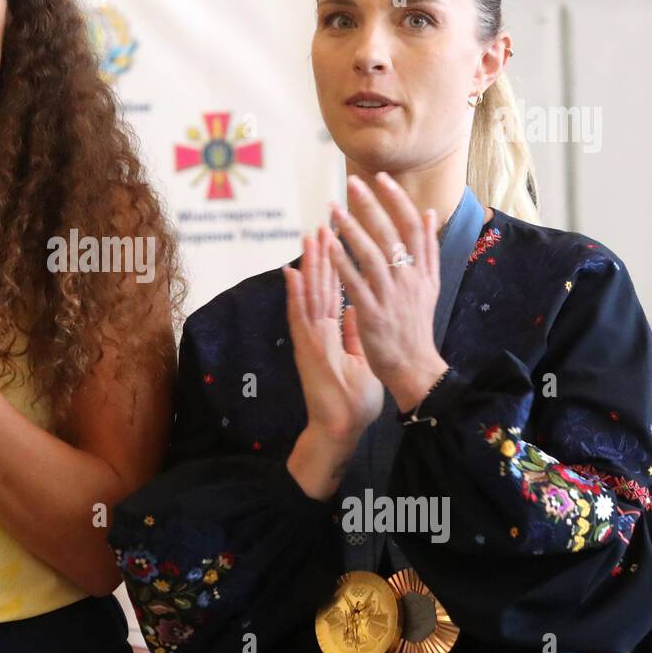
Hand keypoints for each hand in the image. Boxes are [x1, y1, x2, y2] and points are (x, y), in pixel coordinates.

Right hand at [284, 225, 382, 443]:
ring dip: (308, 266)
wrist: (338, 428)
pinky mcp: (306, 349)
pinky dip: (296, 295)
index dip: (335, 264)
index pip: (334, 290)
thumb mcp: (359, 359)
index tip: (336, 237)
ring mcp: (310, 338)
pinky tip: (292, 274)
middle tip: (322, 224)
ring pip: (308, 294)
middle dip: (322, 255)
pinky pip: (300, 316)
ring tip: (309, 237)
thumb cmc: (351, 400)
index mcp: (332, 331)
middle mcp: (317, 330)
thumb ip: (354, 333)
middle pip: (319, 286)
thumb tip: (358, 308)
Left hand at [325, 173, 445, 410]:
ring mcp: (391, 296)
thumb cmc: (416, 324)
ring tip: (333, 210)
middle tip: (352, 183)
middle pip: (391, 234)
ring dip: (351, 229)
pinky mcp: (372, 313)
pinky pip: (354, 282)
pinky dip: (341, 262)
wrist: (415, 367)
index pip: (413, 226)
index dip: (397, 200)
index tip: (382, 178)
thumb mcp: (430, 283)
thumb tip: (429, 212)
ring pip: (371, 254)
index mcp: (424, 270)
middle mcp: (410, 279)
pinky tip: (328, 246)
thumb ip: (428, 248)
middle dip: (371, 205)